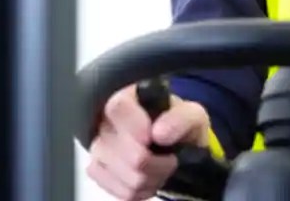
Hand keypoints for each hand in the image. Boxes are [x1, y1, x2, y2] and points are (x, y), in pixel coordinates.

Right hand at [86, 84, 211, 199]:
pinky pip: (121, 191)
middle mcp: (105, 120)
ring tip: (162, 168)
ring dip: (151, 179)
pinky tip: (149, 178)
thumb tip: (160, 132)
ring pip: (124, 176)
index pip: (117, 107)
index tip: (153, 138)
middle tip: (170, 158)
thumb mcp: (191, 115)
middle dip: (154, 162)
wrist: (174, 147)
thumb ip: (181, 118)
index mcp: (127, 97)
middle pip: (121, 151)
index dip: (134, 126)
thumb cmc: (179, 126)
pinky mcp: (98, 170)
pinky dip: (141, 191)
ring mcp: (98, 147)